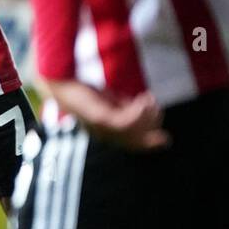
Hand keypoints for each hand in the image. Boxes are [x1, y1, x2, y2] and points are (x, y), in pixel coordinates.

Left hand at [41, 79, 170, 151]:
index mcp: (107, 132)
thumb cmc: (85, 91)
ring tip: (150, 101)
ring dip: (147, 117)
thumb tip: (147, 105)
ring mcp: (100, 128)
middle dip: (151, 129)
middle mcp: (104, 134)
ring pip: (131, 131)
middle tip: (158, 109)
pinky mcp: (98, 118)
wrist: (62, 84)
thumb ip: (125, 106)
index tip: (166, 139)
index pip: (131, 144)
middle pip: (134, 140)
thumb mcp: (110, 100)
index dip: (149, 144)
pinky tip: (143, 101)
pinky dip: (137, 114)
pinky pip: (123, 122)